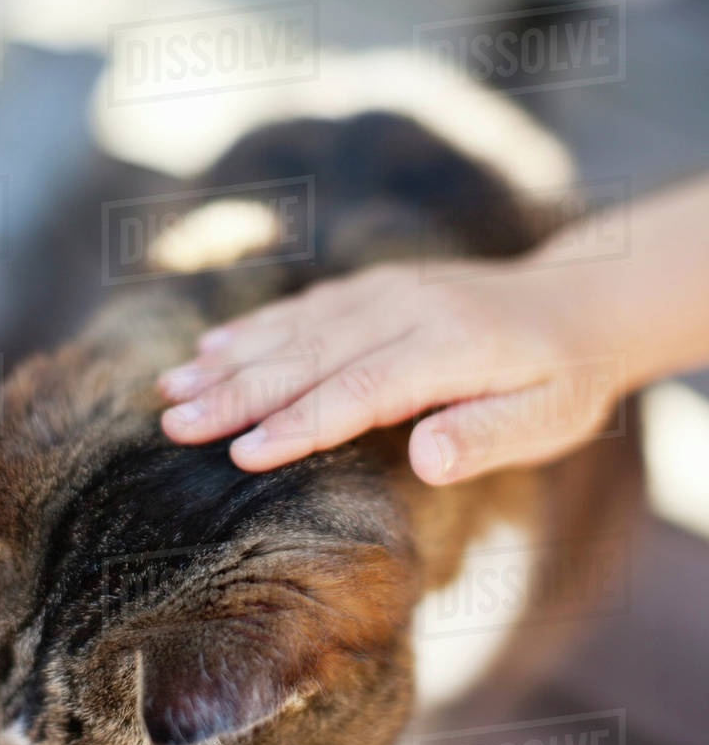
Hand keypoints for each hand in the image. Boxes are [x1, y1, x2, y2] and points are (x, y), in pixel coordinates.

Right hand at [158, 258, 624, 484]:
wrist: (574, 300)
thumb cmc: (564, 376)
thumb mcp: (552, 418)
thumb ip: (489, 436)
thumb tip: (426, 457)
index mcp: (451, 346)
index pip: (361, 389)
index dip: (299, 423)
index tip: (240, 454)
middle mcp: (408, 308)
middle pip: (311, 354)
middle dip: (237, 390)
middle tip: (172, 421)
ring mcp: (387, 291)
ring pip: (296, 327)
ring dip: (230, 358)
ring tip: (170, 387)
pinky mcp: (374, 287)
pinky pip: (305, 307)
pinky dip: (255, 328)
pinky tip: (212, 347)